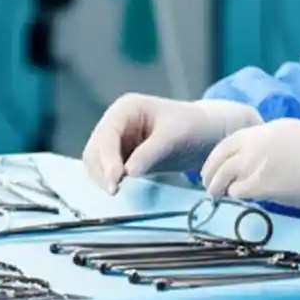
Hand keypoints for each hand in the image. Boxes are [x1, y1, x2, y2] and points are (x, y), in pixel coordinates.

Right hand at [83, 94, 261, 193]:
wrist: (205, 135)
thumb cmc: (192, 128)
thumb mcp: (173, 137)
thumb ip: (150, 153)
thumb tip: (127, 173)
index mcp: (126, 108)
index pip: (107, 135)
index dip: (107, 158)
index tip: (116, 180)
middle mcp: (116, 122)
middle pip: (94, 150)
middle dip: (102, 171)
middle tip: (115, 192)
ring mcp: (116, 140)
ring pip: (96, 163)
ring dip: (103, 178)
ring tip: (119, 191)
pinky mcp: (121, 156)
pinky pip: (106, 171)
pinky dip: (110, 181)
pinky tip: (122, 189)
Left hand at [200, 119, 299, 221]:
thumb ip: (282, 145)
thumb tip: (277, 158)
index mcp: (271, 129)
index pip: (234, 139)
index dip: (221, 154)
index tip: (217, 164)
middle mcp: (260, 142)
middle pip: (221, 154)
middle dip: (211, 170)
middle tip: (208, 183)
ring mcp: (259, 162)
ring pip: (223, 174)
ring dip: (217, 187)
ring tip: (215, 196)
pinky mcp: (264, 185)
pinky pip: (237, 192)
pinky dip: (235, 197)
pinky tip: (239, 201)